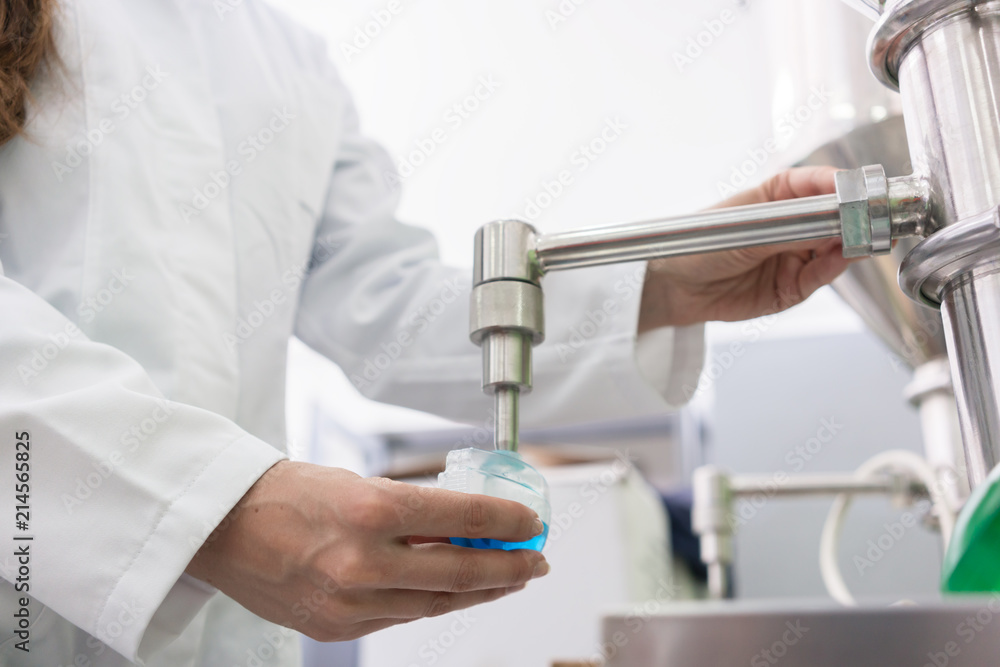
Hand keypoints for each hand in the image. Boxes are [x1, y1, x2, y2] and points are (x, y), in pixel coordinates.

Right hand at [185, 461, 548, 640]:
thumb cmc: (286, 493)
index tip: (531, 521)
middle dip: (508, 568)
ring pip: (436, 603)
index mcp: (369, 511)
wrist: (222, 527)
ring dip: (479, 591)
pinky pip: (402, 617)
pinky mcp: (337, 627)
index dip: (506, 521)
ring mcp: (349, 602)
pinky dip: (434, 602)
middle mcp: (362, 562)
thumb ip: (412, 508)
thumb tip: (466, 522)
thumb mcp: (357, 483)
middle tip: (535, 560)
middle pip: (460, 572)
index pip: (461, 516)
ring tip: (506, 579)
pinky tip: (455, 591)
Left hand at [638, 167, 851, 329]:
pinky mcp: (791, 288)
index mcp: (777, 198)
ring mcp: (793, 257)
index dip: (839, 184)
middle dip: (854, 217)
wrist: (672, 287)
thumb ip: (792, 230)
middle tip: (870, 216)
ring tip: (858, 239)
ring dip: (848, 244)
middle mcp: (791, 227)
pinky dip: (831, 269)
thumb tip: (834, 226)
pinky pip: (818, 278)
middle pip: (833, 219)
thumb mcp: (745, 231)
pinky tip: (840, 259)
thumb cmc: (697, 245)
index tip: (859, 186)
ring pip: (832, 249)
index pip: (816, 185)